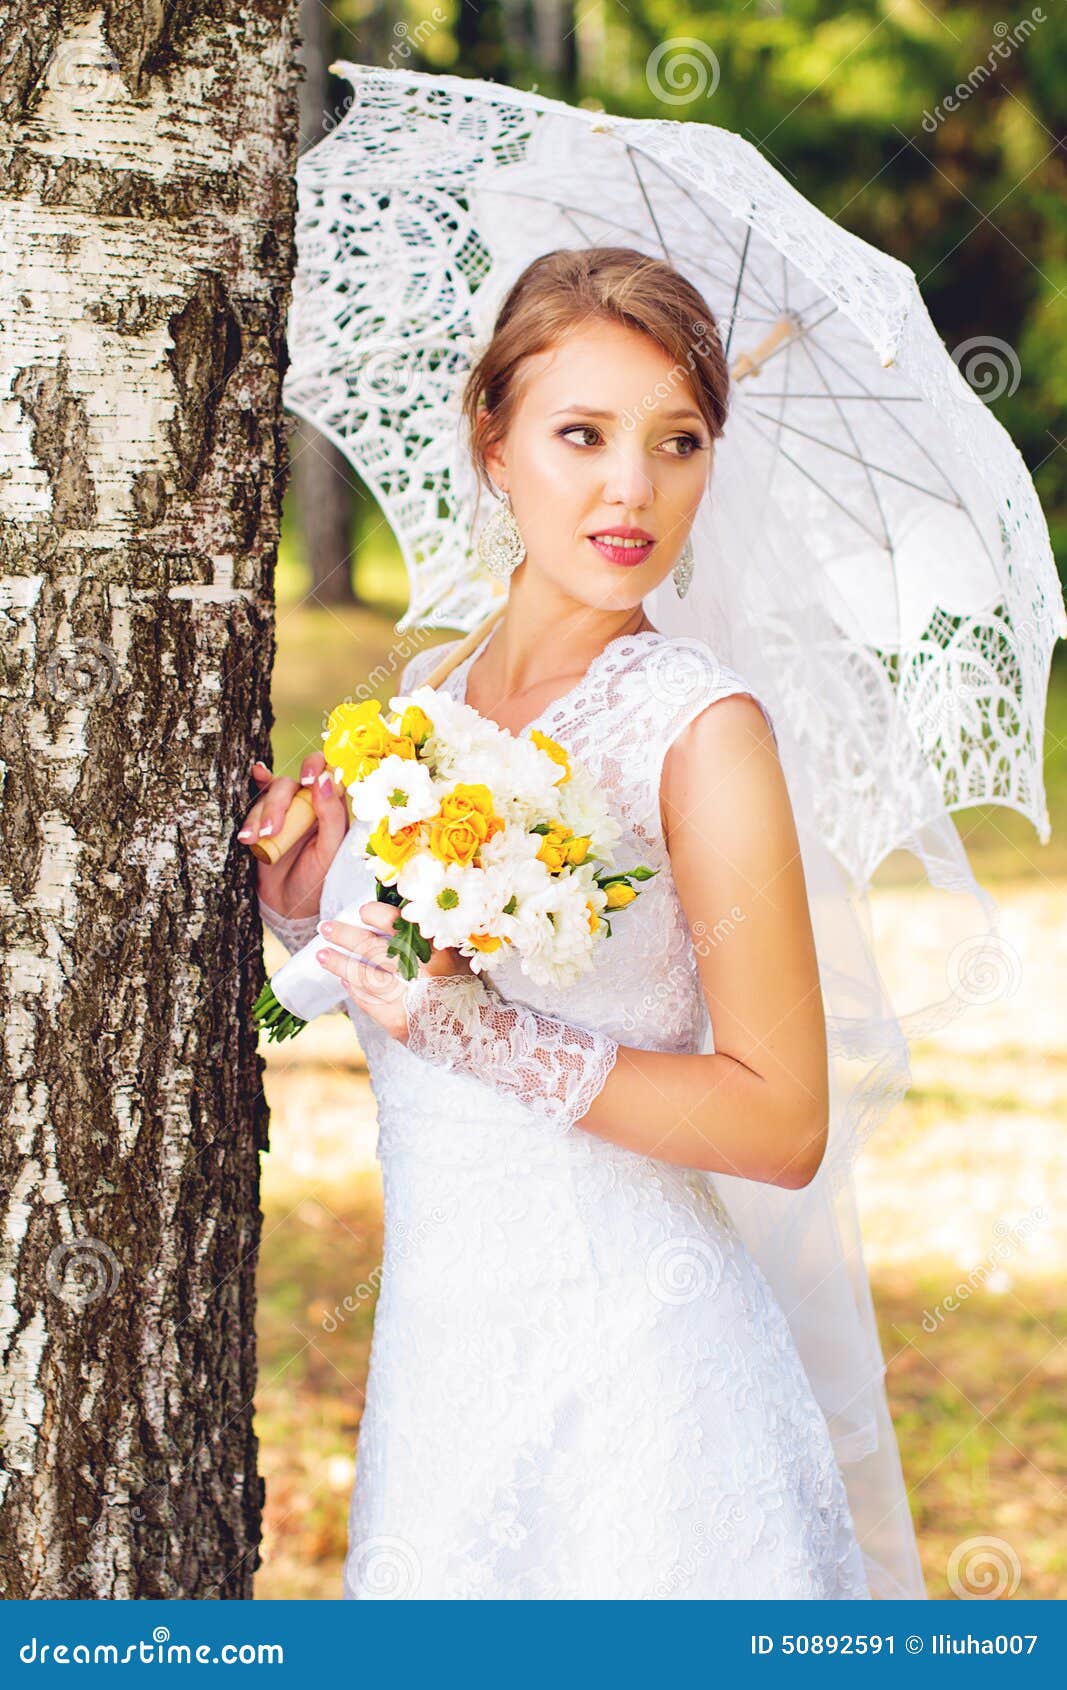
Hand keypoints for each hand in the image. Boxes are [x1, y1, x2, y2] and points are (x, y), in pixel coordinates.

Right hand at [238, 752, 347, 919]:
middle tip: (271, 831)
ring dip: (257, 816)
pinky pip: (257, 798)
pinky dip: (255, 786)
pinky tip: (255, 774)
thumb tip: (324, 779)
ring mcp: (284, 812)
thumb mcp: (331, 851)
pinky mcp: (263, 820)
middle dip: (276, 805)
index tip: (308, 780)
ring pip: (268, 797)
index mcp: (330, 809)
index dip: (316, 767)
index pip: (326, 774)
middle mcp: (307, 805)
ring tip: (253, 841)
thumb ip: (332, 815)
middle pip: (289, 786)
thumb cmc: (317, 880)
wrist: (288, 906)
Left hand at [315, 900, 475, 1043]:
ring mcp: (407, 1000)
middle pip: (374, 950)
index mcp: (437, 953)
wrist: (476, 1033)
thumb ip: (430, 937)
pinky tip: (345, 981)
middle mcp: (421, 975)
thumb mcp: (455, 956)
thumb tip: (394, 913)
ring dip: (340, 964)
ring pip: (364, 976)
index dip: (377, 915)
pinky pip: (367, 1001)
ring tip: (322, 955)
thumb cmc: (463, 989)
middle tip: (326, 927)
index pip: (400, 926)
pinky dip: (354, 990)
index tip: (363, 911)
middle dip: (346, 937)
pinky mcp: (397, 1022)